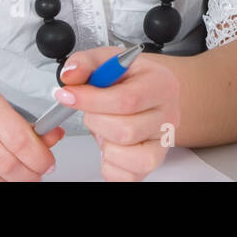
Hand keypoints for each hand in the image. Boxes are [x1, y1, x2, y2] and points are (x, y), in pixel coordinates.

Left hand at [56, 46, 179, 180]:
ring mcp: (163, 142)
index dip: (91, 101)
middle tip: (92, 111)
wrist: (150, 93)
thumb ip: (86, 62)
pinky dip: (109, 163)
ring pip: (126, 155)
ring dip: (104, 143)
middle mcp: (168, 115)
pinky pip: (124, 176)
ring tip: (105, 127)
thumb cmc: (130, 78)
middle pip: (126, 130)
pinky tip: (110, 144)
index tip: (68, 95)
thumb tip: (71, 76)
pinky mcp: (152, 162)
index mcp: (161, 84)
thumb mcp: (109, 60)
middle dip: (96, 121)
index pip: (126, 100)